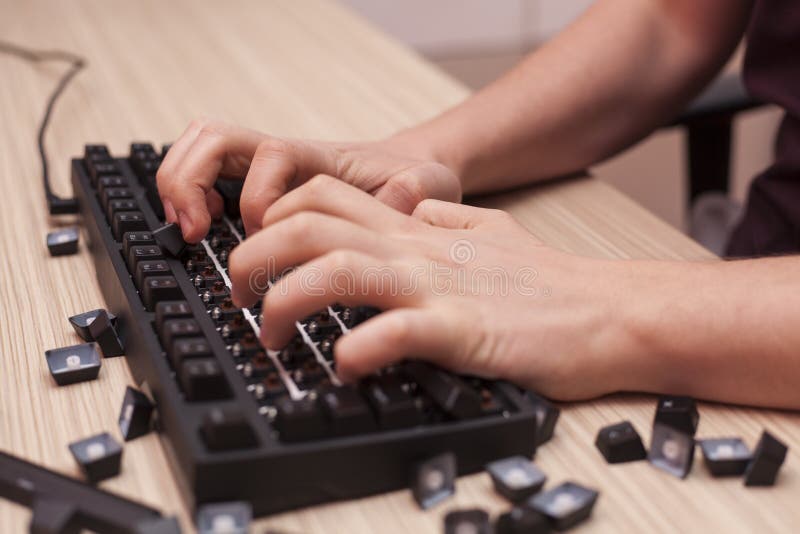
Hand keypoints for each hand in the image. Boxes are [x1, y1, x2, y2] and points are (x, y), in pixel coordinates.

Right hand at [156, 118, 460, 241]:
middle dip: (189, 182)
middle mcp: (285, 156)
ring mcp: (267, 167)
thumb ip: (413, 196)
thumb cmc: (413, 178)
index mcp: (320, 158)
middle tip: (192, 232)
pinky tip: (204, 227)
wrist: (408, 169)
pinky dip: (190, 193)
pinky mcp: (260, 182)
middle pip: (214, 137)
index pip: (270, 156)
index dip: (257, 196)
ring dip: (179, 184)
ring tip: (188, 230)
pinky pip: (208, 169)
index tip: (261, 234)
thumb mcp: (429, 187)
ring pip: (201, 147)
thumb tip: (389, 212)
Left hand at [228, 175, 640, 400]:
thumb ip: (442, 218)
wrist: (606, 313)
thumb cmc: (548, 283)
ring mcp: (437, 287)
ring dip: (284, 300)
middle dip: (254, 258)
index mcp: (417, 231)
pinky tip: (344, 365)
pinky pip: (395, 330)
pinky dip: (357, 347)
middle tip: (242, 298)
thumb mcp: (487, 232)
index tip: (259, 257)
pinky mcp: (462, 331)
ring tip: (270, 335)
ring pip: (337, 269)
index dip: (273, 219)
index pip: (322, 196)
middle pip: (310, 226)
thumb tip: (407, 209)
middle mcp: (416, 250)